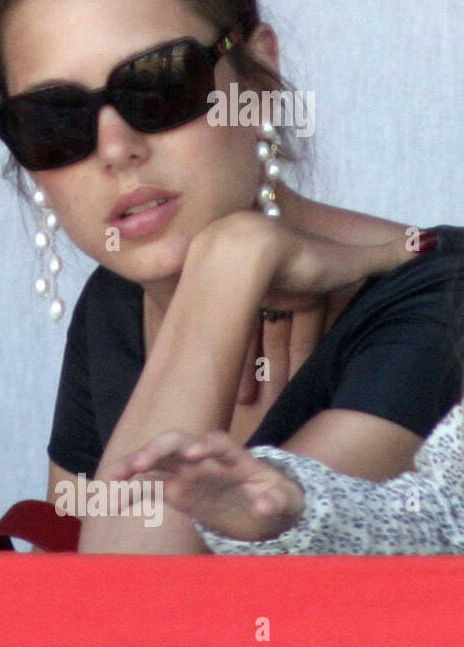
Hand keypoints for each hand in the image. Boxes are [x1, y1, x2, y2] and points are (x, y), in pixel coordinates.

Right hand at [115, 429, 305, 540]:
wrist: (264, 511)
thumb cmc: (277, 500)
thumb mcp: (285, 502)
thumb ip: (276, 500)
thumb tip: (265, 505)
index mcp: (232, 457)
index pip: (216, 442)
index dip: (205, 445)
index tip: (194, 454)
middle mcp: (203, 459)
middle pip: (174, 442)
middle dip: (156, 449)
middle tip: (140, 465)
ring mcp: (185, 472)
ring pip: (153, 460)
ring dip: (132, 465)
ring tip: (113, 479)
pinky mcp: (175, 490)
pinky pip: (147, 488)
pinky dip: (128, 494)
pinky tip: (111, 505)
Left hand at [193, 212, 409, 406]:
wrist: (248, 247)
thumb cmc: (301, 256)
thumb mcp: (351, 261)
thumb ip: (386, 256)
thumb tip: (424, 241)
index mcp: (301, 277)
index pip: (306, 322)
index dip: (305, 353)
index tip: (304, 382)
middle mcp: (272, 283)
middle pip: (277, 334)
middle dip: (279, 369)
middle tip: (276, 403)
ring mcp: (244, 291)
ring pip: (252, 339)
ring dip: (254, 372)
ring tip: (253, 404)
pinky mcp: (221, 300)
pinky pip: (230, 338)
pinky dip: (234, 362)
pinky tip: (236, 389)